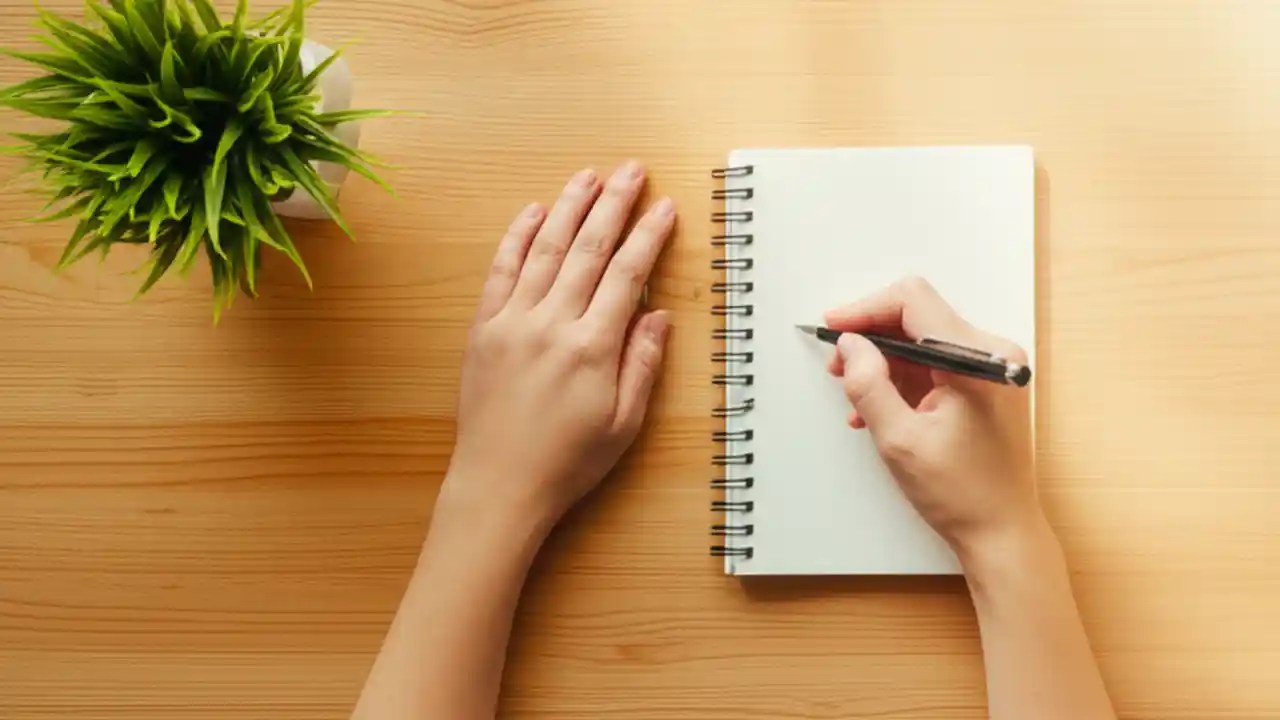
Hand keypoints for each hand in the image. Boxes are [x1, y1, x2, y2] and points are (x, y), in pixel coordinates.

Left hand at [439, 162, 675, 530]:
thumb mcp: (623, 423)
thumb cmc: (567, 462)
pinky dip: (517, 238)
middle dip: (613, 204)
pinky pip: (501, 271)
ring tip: (588, 176)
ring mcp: (513, 322)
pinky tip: (533, 213)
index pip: (627, 274)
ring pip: (545, 250)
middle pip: (588, 249)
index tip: (664, 207)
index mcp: (592, 347)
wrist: (499, 485)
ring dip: (568, 208)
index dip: (648, 236)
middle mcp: (551, 324)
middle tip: (631, 171)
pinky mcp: (484, 329)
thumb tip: (657, 313)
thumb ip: (642, 363)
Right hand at [825, 277, 1038, 560]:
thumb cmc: (961, 493)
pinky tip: (878, 410)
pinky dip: (901, 380)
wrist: (1002, 532)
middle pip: (916, 318)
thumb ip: (868, 384)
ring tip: (854, 398)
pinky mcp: (984, 386)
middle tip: (837, 367)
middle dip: (870, 339)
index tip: (834, 329)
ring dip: (883, 363)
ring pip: (920, 342)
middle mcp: (991, 354)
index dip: (865, 310)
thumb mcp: (899, 439)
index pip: (913, 302)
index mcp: (976, 359)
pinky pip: (933, 366)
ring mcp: (989, 369)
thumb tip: (850, 345)